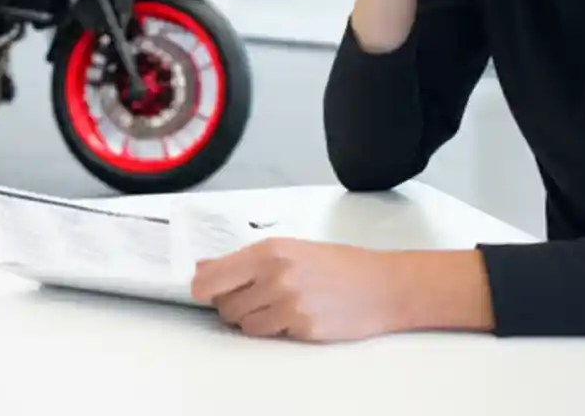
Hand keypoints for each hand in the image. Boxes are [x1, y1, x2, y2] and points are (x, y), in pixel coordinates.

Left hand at [190, 238, 401, 342]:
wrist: (381, 285)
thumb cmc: (337, 264)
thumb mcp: (289, 249)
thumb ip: (245, 260)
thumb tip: (204, 268)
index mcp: (268, 251)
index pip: (211, 278)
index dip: (203, 288)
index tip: (204, 291)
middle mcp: (275, 276)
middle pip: (224, 304)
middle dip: (232, 303)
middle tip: (252, 296)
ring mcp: (289, 304)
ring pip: (243, 323)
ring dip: (252, 318)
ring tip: (277, 305)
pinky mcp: (302, 328)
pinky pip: (268, 335)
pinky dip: (275, 329)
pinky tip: (295, 315)